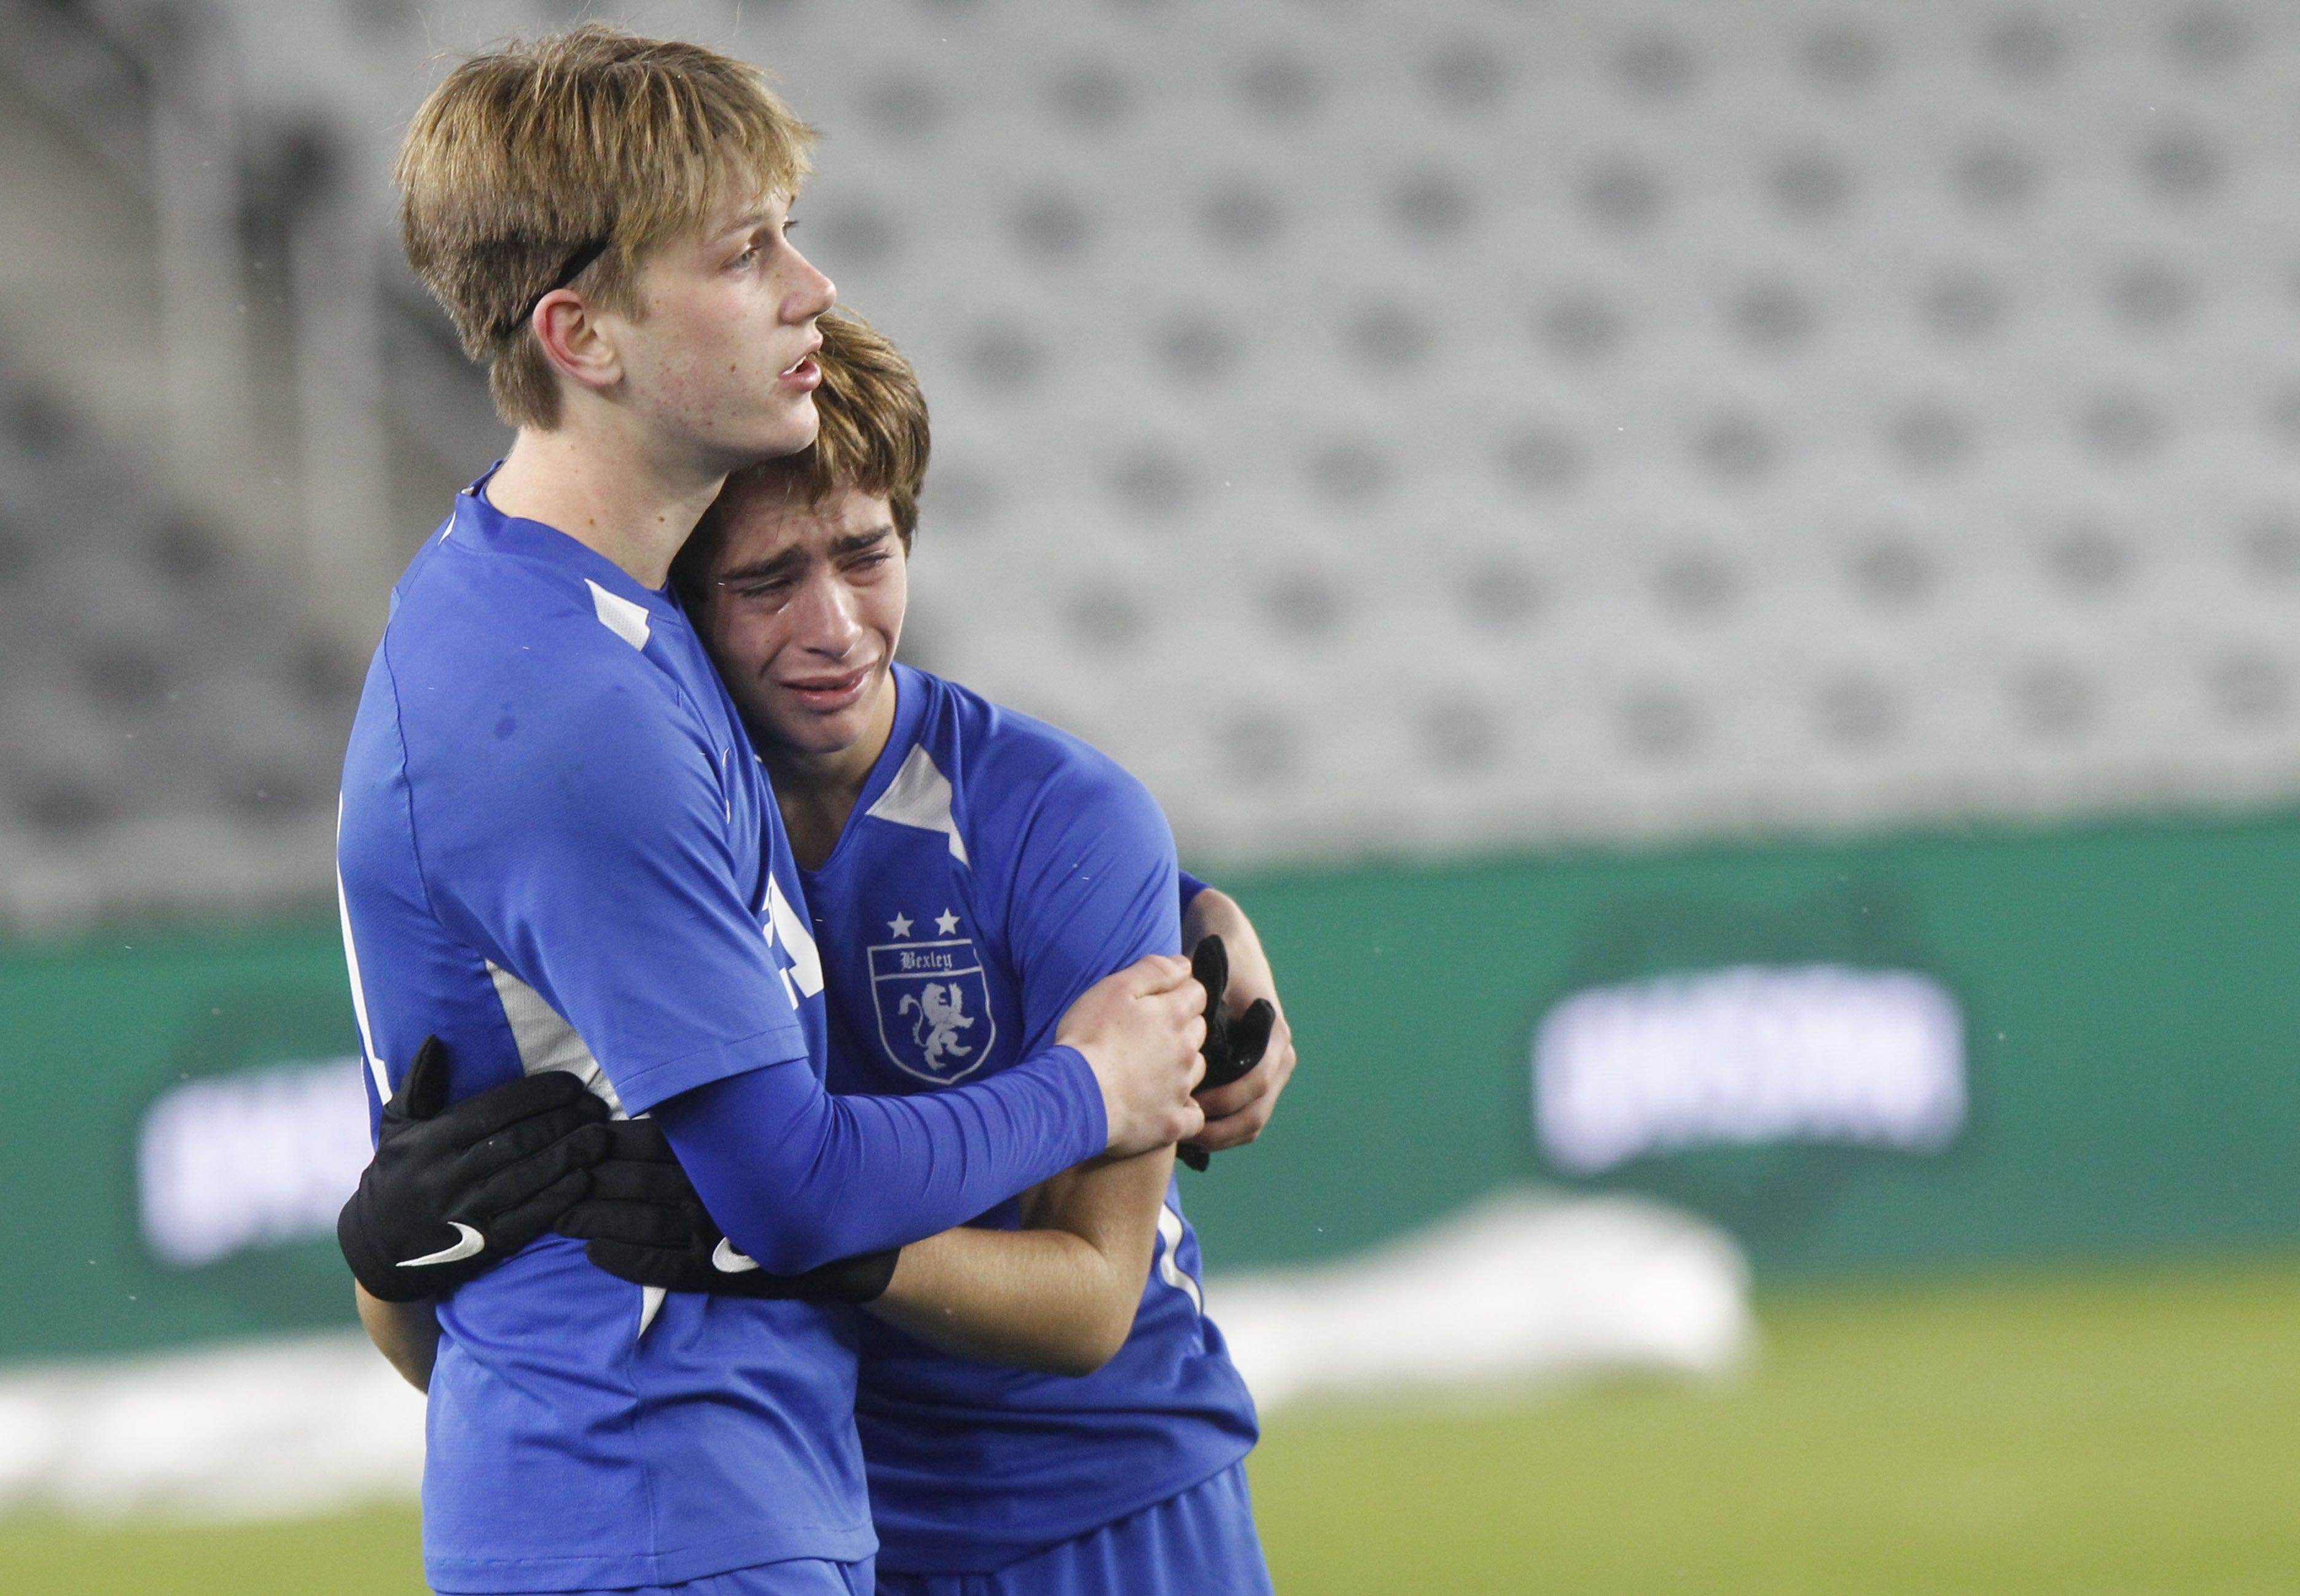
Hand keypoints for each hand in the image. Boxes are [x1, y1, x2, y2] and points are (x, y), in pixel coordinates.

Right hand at [337, 1037, 611, 1302]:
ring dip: (570, 1155)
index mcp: (432, 1142)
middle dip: (563, 1121)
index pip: (493, 1110)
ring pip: (527, 1178)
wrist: (376, 1250)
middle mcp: (448, 1176)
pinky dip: (558, 1199)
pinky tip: (584, 1180)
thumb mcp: (397, 1129)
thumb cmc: (396, 1176)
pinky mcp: (482, 1246)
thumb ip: (418, 1085)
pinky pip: (527, 1219)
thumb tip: (434, 1040)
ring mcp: (465, 1213)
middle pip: (518, 1141)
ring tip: (601, 1138)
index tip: (571, 1085)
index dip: (537, 1095)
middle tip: (597, 1108)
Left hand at [557, 1119, 898, 1302]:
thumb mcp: (763, 1138)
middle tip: (551, 1181)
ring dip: (591, 1220)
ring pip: (635, 1222)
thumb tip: (656, 1103)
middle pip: (628, 1180)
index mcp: (718, 1151)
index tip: (573, 1140)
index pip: (643, 1140)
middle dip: (584, 1181)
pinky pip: (657, 1266)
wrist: (845, 1237)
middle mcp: (710, 1188)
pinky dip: (621, 1260)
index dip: (601, 1142)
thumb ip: (715, 1122)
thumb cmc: (796, 1176)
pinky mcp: (714, 1271)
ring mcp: (711, 1232)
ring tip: (560, 1217)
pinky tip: (594, 1254)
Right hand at [1056, 953, 1206, 1157]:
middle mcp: (1187, 1051)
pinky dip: (1182, 1111)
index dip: (1177, 993)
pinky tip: (1164, 1107)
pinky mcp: (1173, 1123)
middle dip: (1180, 1028)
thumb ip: (1154, 970)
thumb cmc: (1088, 1038)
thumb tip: (1184, 964)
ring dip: (1180, 1067)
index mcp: (1175, 1015)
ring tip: (1148, 1070)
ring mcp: (1182, 1089)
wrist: (1074, 1096)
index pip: (1197, 993)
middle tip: (1145, 1036)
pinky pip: (1193, 1117)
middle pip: (1197, 1031)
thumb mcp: (1115, 988)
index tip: (1155, 1003)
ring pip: (1195, 1070)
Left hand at [1176, 935, 1274, 1170]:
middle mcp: (1279, 1054)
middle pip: (1256, 1113)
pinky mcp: (1257, 1076)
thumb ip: (1206, 1014)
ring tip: (1183, 1138)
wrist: (1228, 943)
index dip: (1223, 1101)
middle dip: (1219, 1131)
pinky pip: (1244, 1115)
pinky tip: (1189, 1129)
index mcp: (1272, 1034)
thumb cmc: (1218, 959)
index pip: (1255, 1082)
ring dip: (1219, 1135)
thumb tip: (1191, 1055)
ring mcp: (1272, 1068)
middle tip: (1181, 1135)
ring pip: (1251, 1121)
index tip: (1188, 1105)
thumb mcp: (1213, 980)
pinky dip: (1221, 1129)